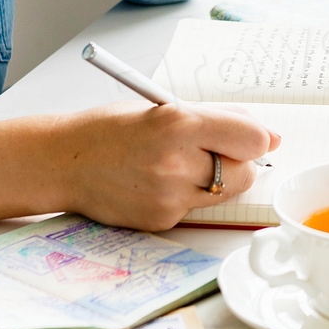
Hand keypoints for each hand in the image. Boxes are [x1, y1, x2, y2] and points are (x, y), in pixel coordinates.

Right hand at [52, 101, 279, 230]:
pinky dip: (188, 196)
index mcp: (179, 123)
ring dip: (215, 180)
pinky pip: (196, 209)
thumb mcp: (163, 108)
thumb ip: (216, 120)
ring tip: (180, 165)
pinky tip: (158, 183)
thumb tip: (266, 136)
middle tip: (212, 151)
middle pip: (246, 173)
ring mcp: (168, 196)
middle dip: (239, 162)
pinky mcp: (161, 220)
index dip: (258, 139)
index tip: (253, 137)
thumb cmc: (110, 129)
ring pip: (224, 194)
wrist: (62, 162)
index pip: (252, 140)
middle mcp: (176, 162)